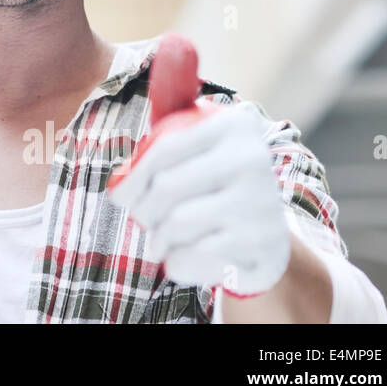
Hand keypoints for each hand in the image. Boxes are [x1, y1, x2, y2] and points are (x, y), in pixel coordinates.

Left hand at [108, 100, 290, 296]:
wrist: (267, 240)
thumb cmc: (216, 189)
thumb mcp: (198, 153)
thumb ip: (163, 140)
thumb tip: (120, 171)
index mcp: (233, 125)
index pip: (164, 148)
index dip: (132, 177)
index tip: (118, 197)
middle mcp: (252, 157)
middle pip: (166, 186)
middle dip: (143, 211)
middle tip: (142, 222)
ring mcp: (260, 199)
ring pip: (177, 222)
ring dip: (159, 239)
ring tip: (160, 242)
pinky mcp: (261, 240)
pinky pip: (195, 253)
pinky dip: (180, 260)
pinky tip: (185, 256)